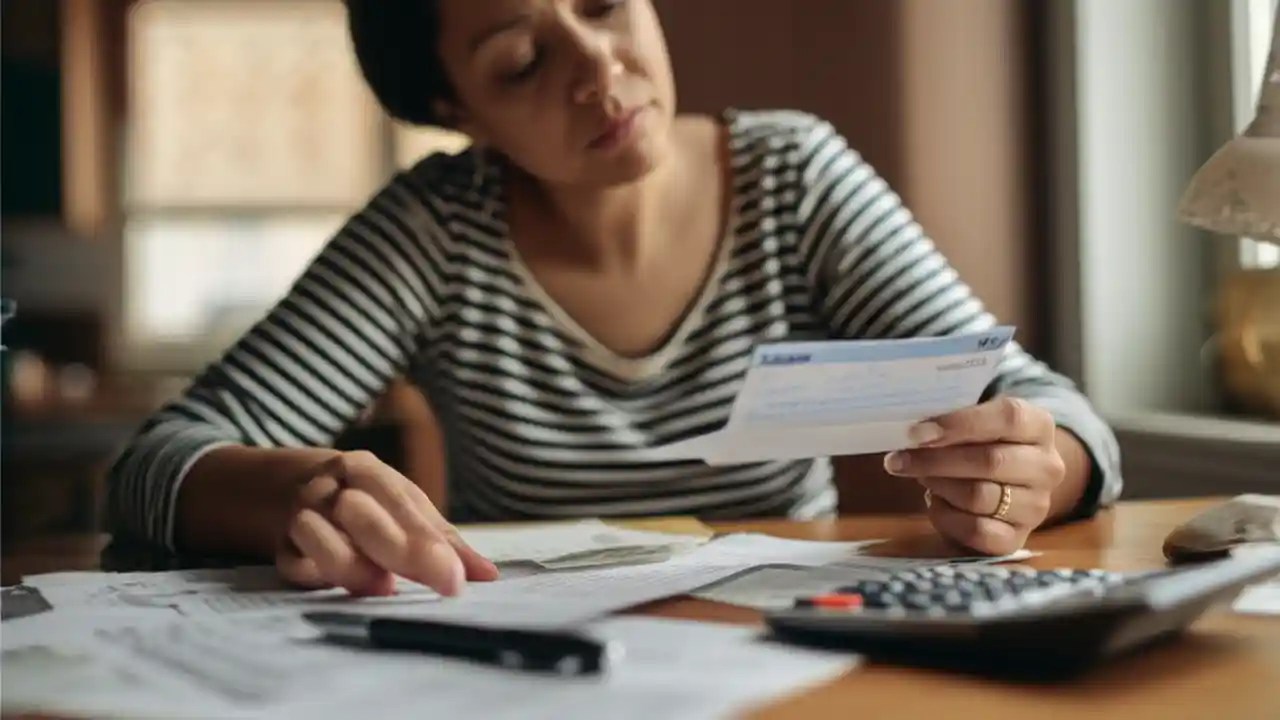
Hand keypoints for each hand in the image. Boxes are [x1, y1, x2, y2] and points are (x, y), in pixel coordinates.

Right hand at [275, 451, 498, 595]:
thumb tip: (487, 575)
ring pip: (316, 534)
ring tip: (382, 587)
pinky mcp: (279, 546)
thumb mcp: (404, 508)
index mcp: (367, 471)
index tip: (454, 580)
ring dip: (349, 564)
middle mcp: (331, 488)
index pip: (403, 504)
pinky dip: (314, 576)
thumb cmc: (363, 502)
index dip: (429, 544)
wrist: (285, 486)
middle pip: (360, 514)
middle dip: (398, 549)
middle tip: (433, 583)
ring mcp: (299, 513)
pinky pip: (292, 563)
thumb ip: (444, 542)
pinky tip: (336, 588)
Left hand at [882, 397, 1064, 554]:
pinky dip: (945, 516)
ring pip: (979, 496)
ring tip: (921, 477)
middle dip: (935, 460)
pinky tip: (934, 503)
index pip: (1007, 418)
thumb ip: (952, 422)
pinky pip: (976, 530)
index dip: (959, 423)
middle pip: (990, 461)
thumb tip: (914, 433)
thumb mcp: (974, 423)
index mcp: (1039, 426)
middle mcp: (1047, 467)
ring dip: (938, 485)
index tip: (917, 432)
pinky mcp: (1017, 539)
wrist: (1004, 485)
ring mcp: (1037, 507)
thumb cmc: (979, 445)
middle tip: (898, 459)